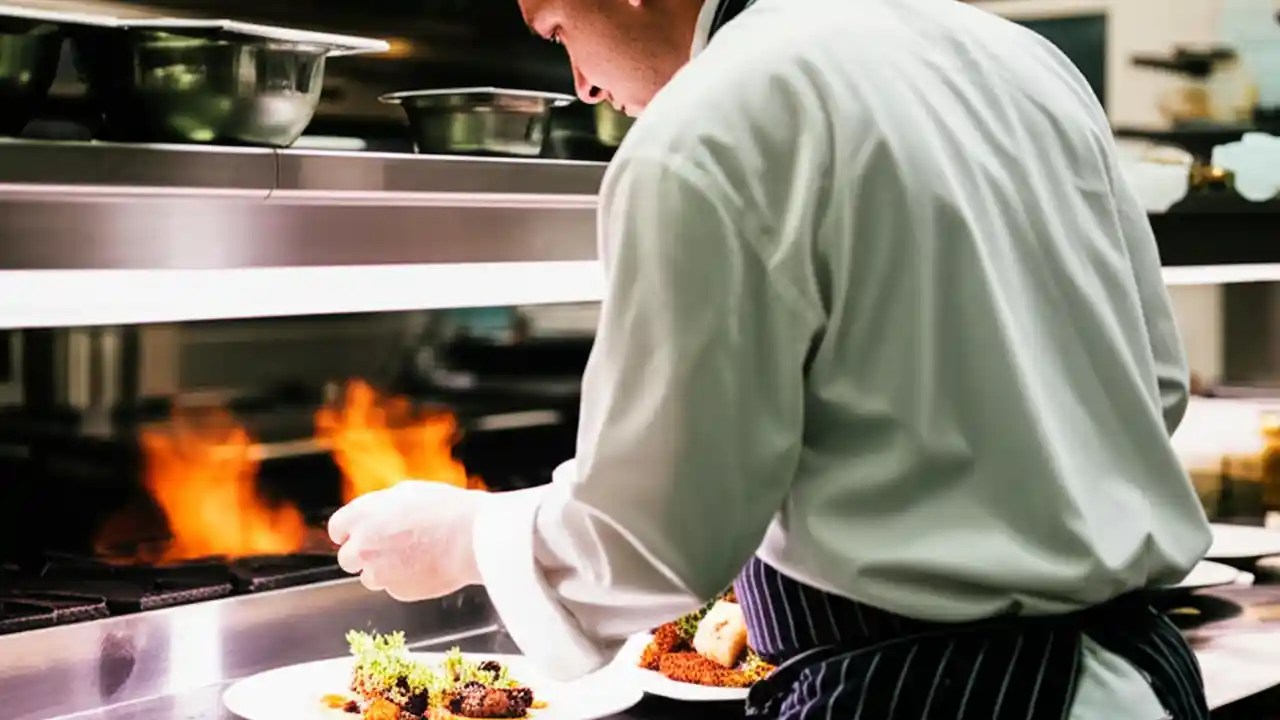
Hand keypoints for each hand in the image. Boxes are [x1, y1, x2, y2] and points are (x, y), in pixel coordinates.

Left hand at [327, 481, 485, 601]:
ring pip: (370, 577)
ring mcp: (379, 572)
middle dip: (363, 554)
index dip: (349, 531)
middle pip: (347, 558)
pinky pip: (394, 588)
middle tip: (387, 548)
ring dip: (384, 570)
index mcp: (362, 515)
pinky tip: (425, 567)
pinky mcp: (397, 592)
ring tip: (413, 557)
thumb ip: (383, 505)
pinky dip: (405, 581)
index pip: (337, 528)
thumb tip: (377, 513)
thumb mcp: (409, 492)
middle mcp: (363, 546)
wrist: (471, 538)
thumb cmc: (446, 510)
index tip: (357, 534)